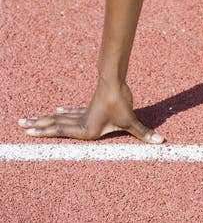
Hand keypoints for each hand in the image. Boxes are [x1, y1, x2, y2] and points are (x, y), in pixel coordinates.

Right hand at [18, 80, 164, 143]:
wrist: (115, 79)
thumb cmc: (121, 101)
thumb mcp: (131, 121)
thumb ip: (144, 133)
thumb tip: (161, 143)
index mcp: (85, 129)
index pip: (60, 132)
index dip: (44, 132)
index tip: (28, 132)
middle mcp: (80, 122)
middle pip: (55, 124)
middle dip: (38, 126)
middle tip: (20, 125)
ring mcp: (82, 113)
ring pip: (59, 118)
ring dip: (45, 120)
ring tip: (30, 121)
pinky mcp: (87, 107)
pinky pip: (70, 113)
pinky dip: (61, 114)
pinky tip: (56, 112)